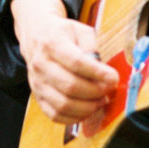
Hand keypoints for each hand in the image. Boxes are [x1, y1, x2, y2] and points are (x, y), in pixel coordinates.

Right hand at [12, 0, 117, 124]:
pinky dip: (74, 117)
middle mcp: (41, 64)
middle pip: (71, 86)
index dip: (98, 73)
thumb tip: (101, 70)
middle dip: (96, 92)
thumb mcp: (79, 29)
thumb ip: (92, 47)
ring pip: (63, 104)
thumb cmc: (61, 33)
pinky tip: (86, 109)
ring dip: (87, 107)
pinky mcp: (38, 96)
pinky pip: (55, 115)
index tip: (113, 78)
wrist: (35, 35)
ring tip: (100, 100)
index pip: (77, 63)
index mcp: (52, 44)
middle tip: (108, 90)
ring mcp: (37, 83)